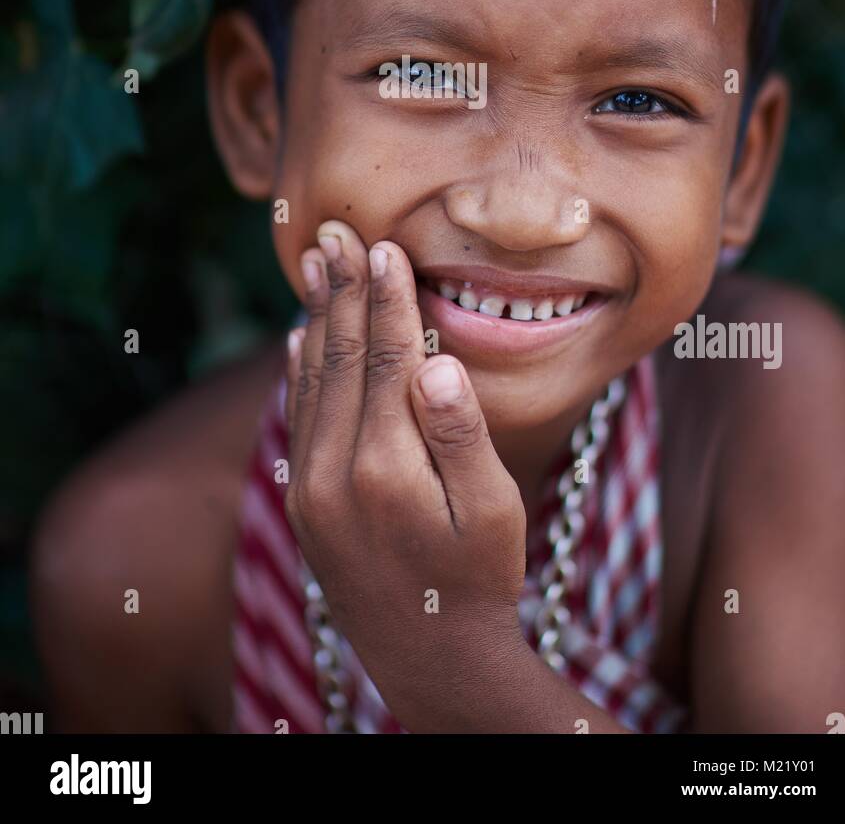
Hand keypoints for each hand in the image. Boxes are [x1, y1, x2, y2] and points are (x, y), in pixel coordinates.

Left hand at [283, 219, 528, 726]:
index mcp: (385, 466)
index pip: (384, 357)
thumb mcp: (492, 512)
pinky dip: (300, 368)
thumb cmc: (478, 582)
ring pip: (311, 380)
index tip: (384, 246)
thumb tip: (439, 361)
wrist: (431, 664)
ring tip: (315, 262)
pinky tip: (301, 334)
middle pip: (338, 357)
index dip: (386, 298)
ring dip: (315, 316)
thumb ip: (462, 434)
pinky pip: (298, 416)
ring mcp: (311, 489)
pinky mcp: (304, 503)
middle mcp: (334, 472)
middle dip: (341, 290)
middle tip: (336, 232)